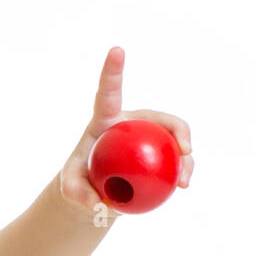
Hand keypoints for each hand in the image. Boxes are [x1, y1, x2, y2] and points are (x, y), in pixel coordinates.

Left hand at [58, 46, 193, 216]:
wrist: (94, 190)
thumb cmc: (79, 181)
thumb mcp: (70, 189)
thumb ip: (78, 194)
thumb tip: (99, 205)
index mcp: (106, 120)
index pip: (108, 93)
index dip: (112, 71)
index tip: (116, 50)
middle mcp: (132, 124)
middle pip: (160, 118)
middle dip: (177, 129)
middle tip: (185, 150)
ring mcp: (149, 139)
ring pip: (174, 140)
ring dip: (185, 157)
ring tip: (183, 181)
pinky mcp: (159, 155)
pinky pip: (176, 160)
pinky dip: (181, 172)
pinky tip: (182, 186)